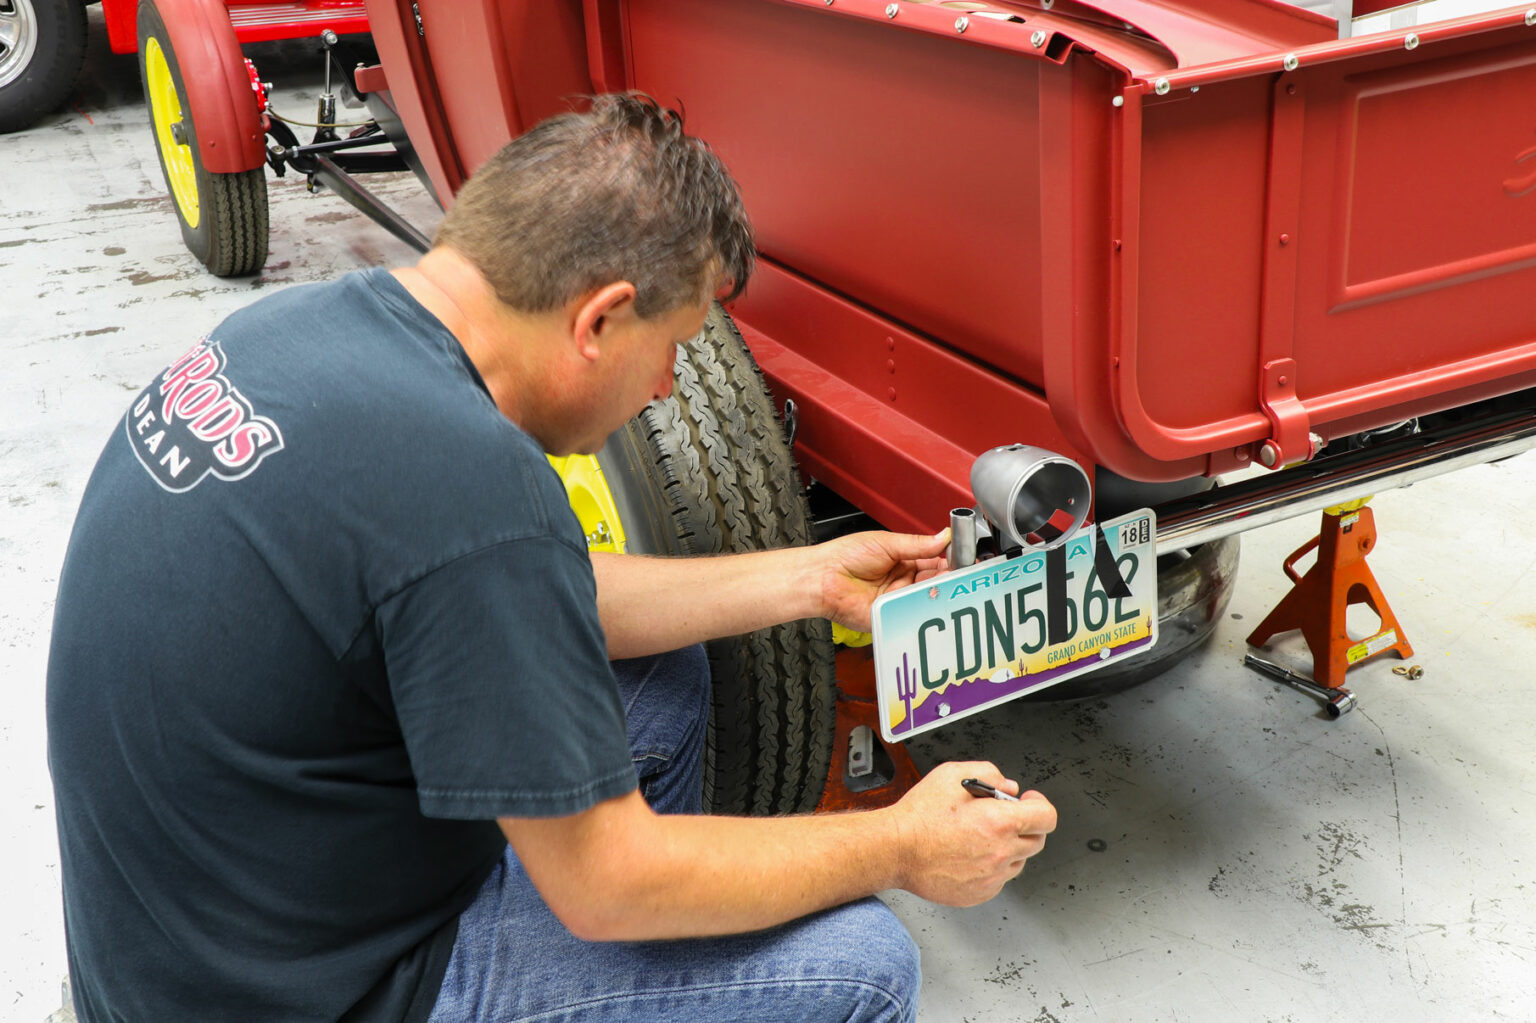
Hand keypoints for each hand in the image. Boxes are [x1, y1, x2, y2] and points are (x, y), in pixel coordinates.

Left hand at [817, 529, 949, 631]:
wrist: (823, 576)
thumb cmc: (844, 556)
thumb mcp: (886, 543)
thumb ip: (917, 544)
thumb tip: (943, 537)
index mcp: (903, 560)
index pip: (934, 561)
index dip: (949, 560)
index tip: (963, 557)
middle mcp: (903, 581)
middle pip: (934, 581)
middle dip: (948, 576)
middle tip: (959, 571)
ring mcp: (897, 599)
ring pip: (926, 597)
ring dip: (937, 591)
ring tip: (945, 583)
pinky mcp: (891, 616)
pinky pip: (911, 613)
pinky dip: (922, 607)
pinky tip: (929, 599)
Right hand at [885, 761, 1056, 906]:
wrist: (895, 849)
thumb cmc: (919, 816)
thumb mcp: (952, 775)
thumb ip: (988, 773)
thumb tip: (1007, 786)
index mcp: (1000, 822)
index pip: (1047, 817)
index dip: (1040, 805)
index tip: (1029, 802)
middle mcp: (1001, 852)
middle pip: (1036, 840)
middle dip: (1025, 826)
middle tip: (1001, 817)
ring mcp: (992, 876)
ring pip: (1018, 861)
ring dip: (1008, 847)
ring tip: (978, 836)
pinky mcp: (980, 893)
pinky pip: (999, 879)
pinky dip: (991, 867)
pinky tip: (968, 854)